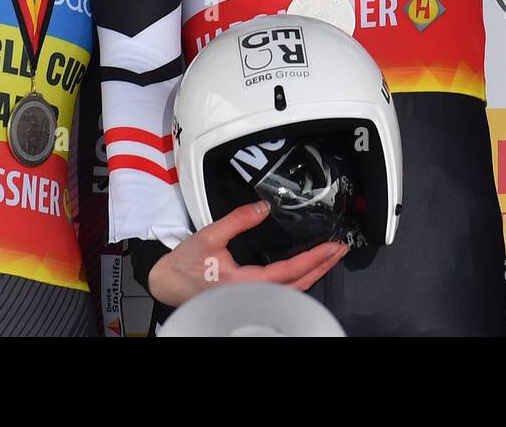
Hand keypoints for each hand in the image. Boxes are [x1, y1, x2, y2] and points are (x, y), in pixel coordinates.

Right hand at [147, 201, 347, 307]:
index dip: (313, 259)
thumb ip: (238, 220)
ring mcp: (250, 300)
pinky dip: (300, 279)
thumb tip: (264, 206)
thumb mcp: (209, 235)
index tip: (332, 248)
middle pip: (297, 286)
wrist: (165, 284)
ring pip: (292, 291)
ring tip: (330, 256)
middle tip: (341, 249)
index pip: (288, 272)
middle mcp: (251, 296)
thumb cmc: (184, 264)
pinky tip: (308, 268)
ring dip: (314, 273)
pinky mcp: (248, 298)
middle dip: (322, 267)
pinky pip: (282, 292)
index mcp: (242, 283)